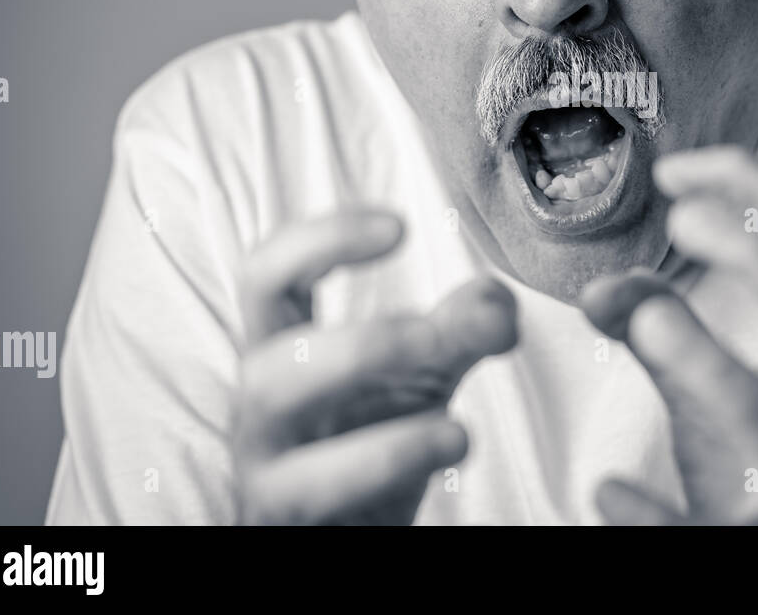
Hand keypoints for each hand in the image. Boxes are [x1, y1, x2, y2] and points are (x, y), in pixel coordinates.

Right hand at [231, 209, 516, 523]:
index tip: (400, 226)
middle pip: (268, 362)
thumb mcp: (422, 378)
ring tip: (455, 416)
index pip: (269, 277)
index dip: (322, 240)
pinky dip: (390, 463)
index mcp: (284, 350)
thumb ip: (459, 330)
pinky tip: (453, 442)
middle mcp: (261, 406)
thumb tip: (497, 297)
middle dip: (366, 342)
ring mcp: (264, 468)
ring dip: (373, 406)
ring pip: (280, 431)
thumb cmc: (370, 444)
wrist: (350, 531)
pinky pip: (316, 493)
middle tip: (449, 337)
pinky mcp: (285, 519)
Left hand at [581, 146, 757, 524]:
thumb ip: (663, 328)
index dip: (755, 187)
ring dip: (716, 371)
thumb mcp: (714, 388)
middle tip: (681, 220)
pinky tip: (607, 492)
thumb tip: (601, 285)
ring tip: (647, 324)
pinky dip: (661, 515)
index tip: (676, 171)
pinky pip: (720, 535)